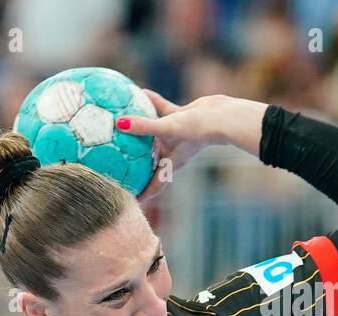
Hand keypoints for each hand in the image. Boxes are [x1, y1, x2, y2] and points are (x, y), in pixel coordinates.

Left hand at [121, 91, 267, 202]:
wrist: (224, 115)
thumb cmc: (199, 129)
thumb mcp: (168, 128)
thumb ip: (144, 126)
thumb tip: (119, 123)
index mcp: (170, 164)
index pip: (152, 185)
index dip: (139, 195)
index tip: (124, 201)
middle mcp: (171, 152)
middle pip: (148, 163)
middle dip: (132, 166)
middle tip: (113, 165)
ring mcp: (175, 136)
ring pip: (152, 135)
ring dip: (138, 130)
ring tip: (119, 122)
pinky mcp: (180, 120)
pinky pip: (161, 112)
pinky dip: (152, 104)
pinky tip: (140, 91)